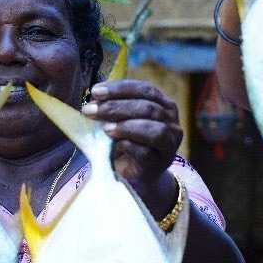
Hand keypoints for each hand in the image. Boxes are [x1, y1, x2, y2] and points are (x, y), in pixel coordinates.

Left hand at [83, 79, 181, 199]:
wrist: (134, 174)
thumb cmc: (127, 142)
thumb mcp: (121, 120)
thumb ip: (113, 108)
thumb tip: (94, 100)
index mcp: (163, 104)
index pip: (145, 90)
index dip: (120, 89)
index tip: (96, 91)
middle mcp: (171, 121)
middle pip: (147, 108)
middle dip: (116, 107)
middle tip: (91, 111)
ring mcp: (169, 144)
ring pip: (152, 130)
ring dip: (125, 126)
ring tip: (104, 128)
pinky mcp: (160, 163)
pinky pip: (145, 153)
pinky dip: (128, 146)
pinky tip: (115, 145)